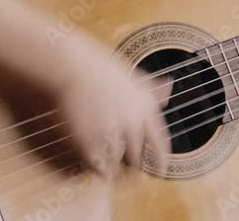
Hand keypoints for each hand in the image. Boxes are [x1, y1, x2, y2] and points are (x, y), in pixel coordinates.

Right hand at [56, 45, 172, 177]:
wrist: (70, 67)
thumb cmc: (97, 68)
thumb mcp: (132, 73)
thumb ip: (149, 86)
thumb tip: (168, 86)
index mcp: (146, 107)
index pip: (160, 141)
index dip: (161, 159)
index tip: (162, 171)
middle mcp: (133, 122)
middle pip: (138, 158)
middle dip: (132, 164)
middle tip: (125, 167)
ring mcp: (112, 133)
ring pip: (119, 166)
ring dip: (114, 169)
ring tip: (107, 167)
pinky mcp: (91, 143)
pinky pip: (99, 168)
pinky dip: (98, 169)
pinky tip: (93, 163)